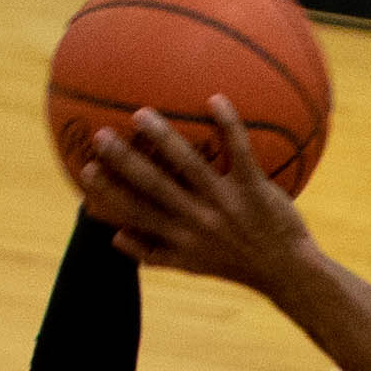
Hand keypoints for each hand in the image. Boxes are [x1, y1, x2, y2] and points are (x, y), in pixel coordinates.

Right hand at [79, 97, 318, 283]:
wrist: (287, 272)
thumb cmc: (237, 265)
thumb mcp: (191, 266)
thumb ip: (152, 253)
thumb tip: (113, 237)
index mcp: (179, 237)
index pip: (135, 212)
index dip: (108, 192)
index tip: (83, 170)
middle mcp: (198, 220)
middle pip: (154, 187)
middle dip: (125, 162)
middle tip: (100, 135)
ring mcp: (226, 204)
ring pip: (190, 166)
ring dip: (164, 140)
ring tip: (141, 114)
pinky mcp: (254, 191)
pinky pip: (240, 152)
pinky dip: (229, 125)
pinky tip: (214, 98)